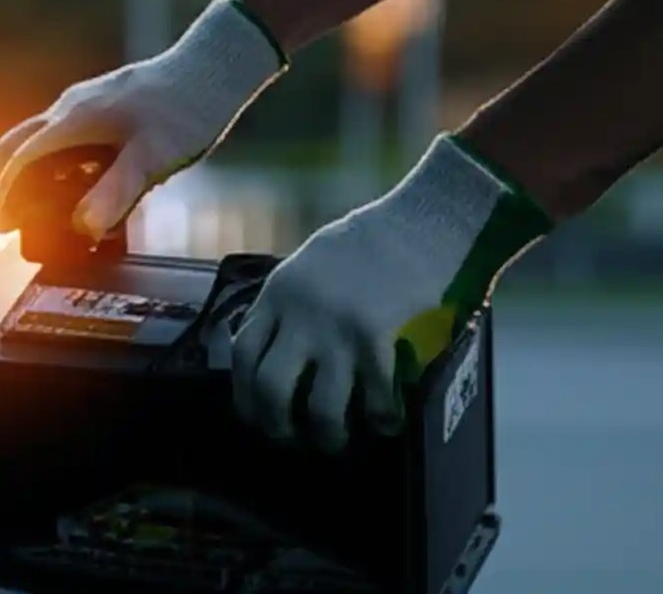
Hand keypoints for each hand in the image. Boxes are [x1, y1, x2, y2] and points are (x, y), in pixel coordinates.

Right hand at [0, 0, 285, 239]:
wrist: (214, 67)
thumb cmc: (187, 109)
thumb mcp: (152, 159)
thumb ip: (116, 193)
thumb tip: (83, 227)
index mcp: (74, 120)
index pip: (19, 159)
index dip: (5, 195)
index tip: (2, 225)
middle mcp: (71, 107)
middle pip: (17, 144)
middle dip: (7, 182)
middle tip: (13, 219)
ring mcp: (86, 102)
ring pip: (41, 138)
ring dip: (33, 172)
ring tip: (47, 209)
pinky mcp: (103, 104)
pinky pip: (65, 134)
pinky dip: (58, 162)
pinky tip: (85, 182)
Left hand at [212, 135, 552, 451]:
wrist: (419, 221)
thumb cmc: (368, 240)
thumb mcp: (310, 264)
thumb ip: (290, 303)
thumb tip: (280, 345)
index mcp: (279, 292)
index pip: (242, 351)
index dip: (243, 392)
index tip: (253, 412)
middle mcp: (300, 313)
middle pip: (271, 386)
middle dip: (275, 423)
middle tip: (288, 437)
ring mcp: (337, 328)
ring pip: (320, 404)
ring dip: (327, 433)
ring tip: (335, 441)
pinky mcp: (378, 337)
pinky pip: (373, 395)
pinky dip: (379, 418)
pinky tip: (384, 424)